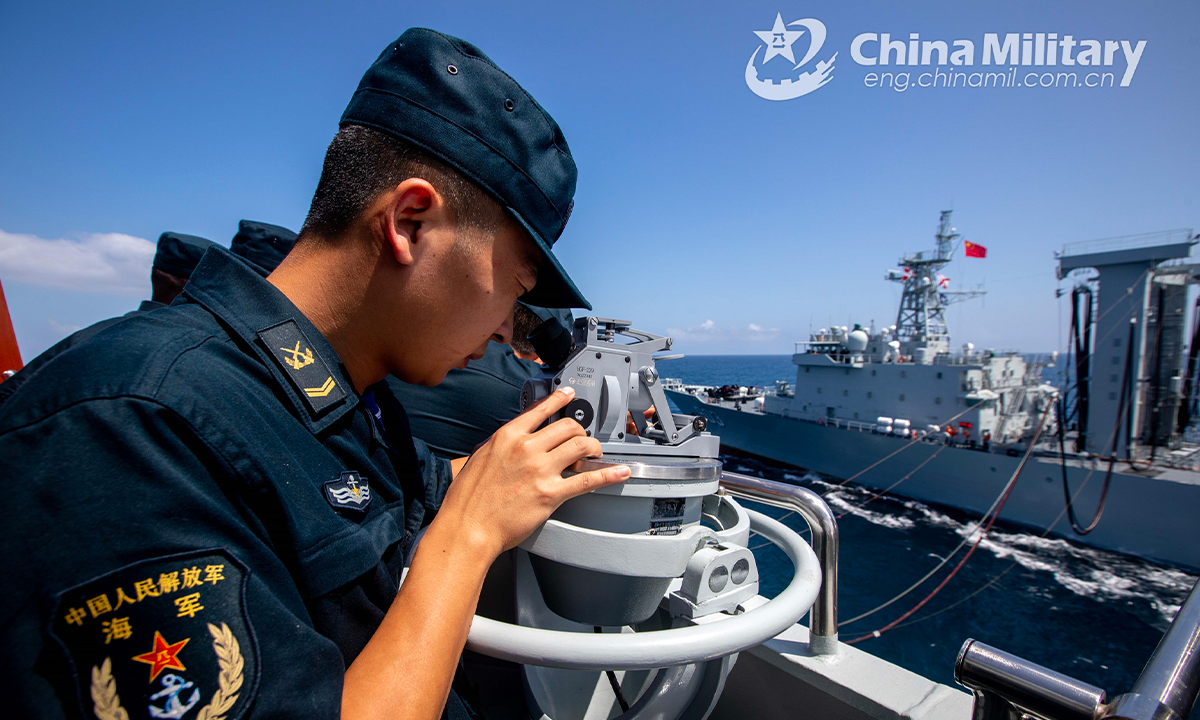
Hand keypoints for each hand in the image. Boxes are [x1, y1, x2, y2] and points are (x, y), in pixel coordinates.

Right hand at [432, 387, 629, 559]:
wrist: (467, 527)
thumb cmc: (468, 500)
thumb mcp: (480, 458)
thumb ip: (501, 446)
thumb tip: (515, 441)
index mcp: (507, 437)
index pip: (540, 410)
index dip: (559, 399)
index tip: (570, 394)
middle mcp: (526, 448)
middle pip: (568, 426)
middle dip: (581, 431)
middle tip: (583, 439)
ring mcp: (540, 470)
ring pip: (581, 446)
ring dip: (594, 449)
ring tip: (595, 455)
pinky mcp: (550, 493)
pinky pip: (587, 480)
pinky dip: (608, 475)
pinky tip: (619, 472)